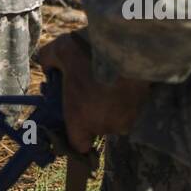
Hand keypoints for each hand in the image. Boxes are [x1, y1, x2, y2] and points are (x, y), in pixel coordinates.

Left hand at [37, 32, 149, 153]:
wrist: (124, 45)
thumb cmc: (86, 52)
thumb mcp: (57, 51)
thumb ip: (48, 62)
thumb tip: (48, 68)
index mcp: (79, 120)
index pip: (78, 145)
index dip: (78, 134)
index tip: (76, 119)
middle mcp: (104, 126)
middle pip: (98, 127)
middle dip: (93, 111)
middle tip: (90, 89)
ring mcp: (126, 118)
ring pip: (116, 117)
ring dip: (112, 104)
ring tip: (108, 80)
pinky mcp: (143, 107)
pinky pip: (131, 106)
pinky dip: (126, 96)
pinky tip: (121, 78)